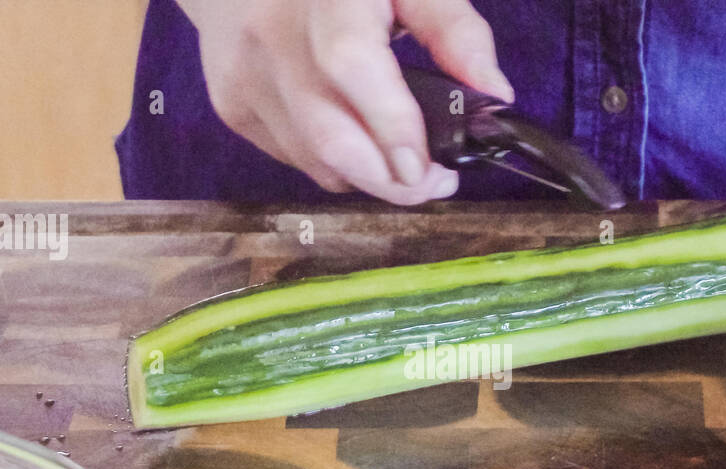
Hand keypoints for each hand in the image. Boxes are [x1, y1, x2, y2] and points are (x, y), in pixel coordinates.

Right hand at [176, 0, 513, 203]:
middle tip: (433, 181)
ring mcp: (245, 76)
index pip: (351, 64)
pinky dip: (333, 161)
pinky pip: (295, 159)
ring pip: (316, 162)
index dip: (392, 124)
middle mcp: (273, 37)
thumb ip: (453, 29)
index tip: (426, 168)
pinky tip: (349, 131)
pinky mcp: (232, 106)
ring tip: (399, 155)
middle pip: (331, 139)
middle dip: (391, 181)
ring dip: (367, 175)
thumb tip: (494, 95)